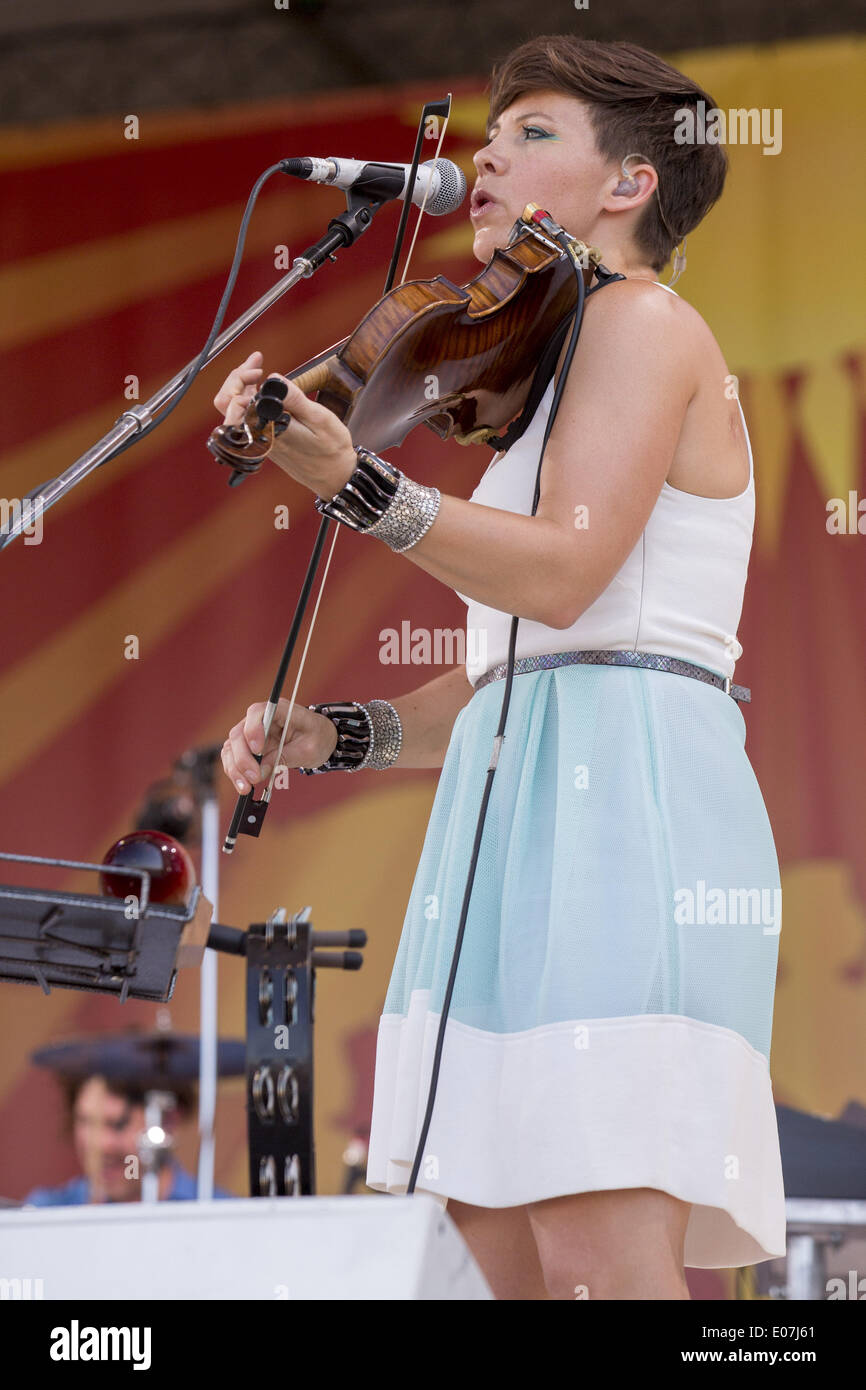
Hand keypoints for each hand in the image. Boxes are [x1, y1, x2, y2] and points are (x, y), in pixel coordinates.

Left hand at [212, 350, 356, 498]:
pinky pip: (247, 416)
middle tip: (256, 363)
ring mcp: (259, 438)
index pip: (234, 402)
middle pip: (227, 404)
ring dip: (242, 386)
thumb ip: (295, 400)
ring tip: (257, 368)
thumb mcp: (320, 419)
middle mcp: (259, 436)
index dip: (241, 378)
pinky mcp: (264, 439)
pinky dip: (250, 397)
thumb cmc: (331, 450)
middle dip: (237, 378)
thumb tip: (274, 379)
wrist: (334, 475)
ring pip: (235, 409)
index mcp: (268, 430)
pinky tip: (262, 386)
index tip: (260, 368)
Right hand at [221, 698, 338, 792]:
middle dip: (243, 759)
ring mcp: (251, 733)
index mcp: (280, 710)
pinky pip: (233, 758)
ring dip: (235, 769)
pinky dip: (235, 772)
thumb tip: (260, 771)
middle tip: (254, 778)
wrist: (320, 740)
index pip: (257, 713)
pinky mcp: (248, 747)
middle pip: (239, 734)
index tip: (258, 750)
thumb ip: (285, 757)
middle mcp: (260, 719)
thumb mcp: (308, 749)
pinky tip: (243, 785)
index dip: (253, 730)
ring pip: (232, 748)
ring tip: (246, 787)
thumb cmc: (317, 738)